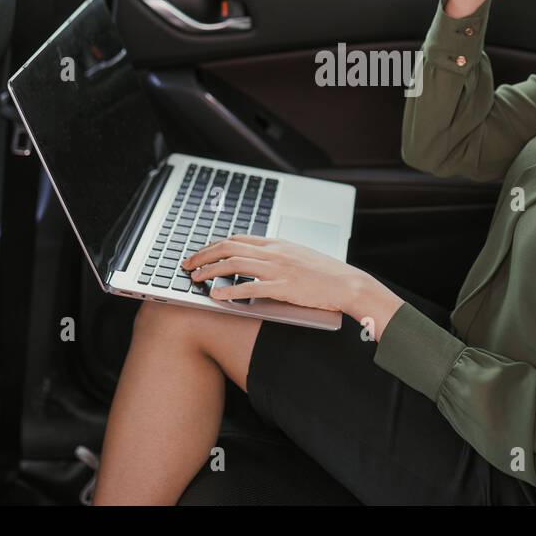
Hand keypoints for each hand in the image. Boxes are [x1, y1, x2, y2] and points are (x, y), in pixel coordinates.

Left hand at [183, 235, 368, 312]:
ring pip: (234, 264)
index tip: (200, 254)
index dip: (214, 245)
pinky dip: (228, 291)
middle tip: (187, 265)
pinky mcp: (282, 287)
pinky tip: (216, 296)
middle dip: (203, 255)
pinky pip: (249, 288)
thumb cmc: (325, 273)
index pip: (237, 239)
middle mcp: (274, 252)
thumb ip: (277, 255)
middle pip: (229, 247)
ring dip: (210, 271)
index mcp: (277, 243)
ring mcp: (278, 268)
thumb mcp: (298, 255)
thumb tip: (255, 260)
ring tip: (195, 279)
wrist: (347, 283)